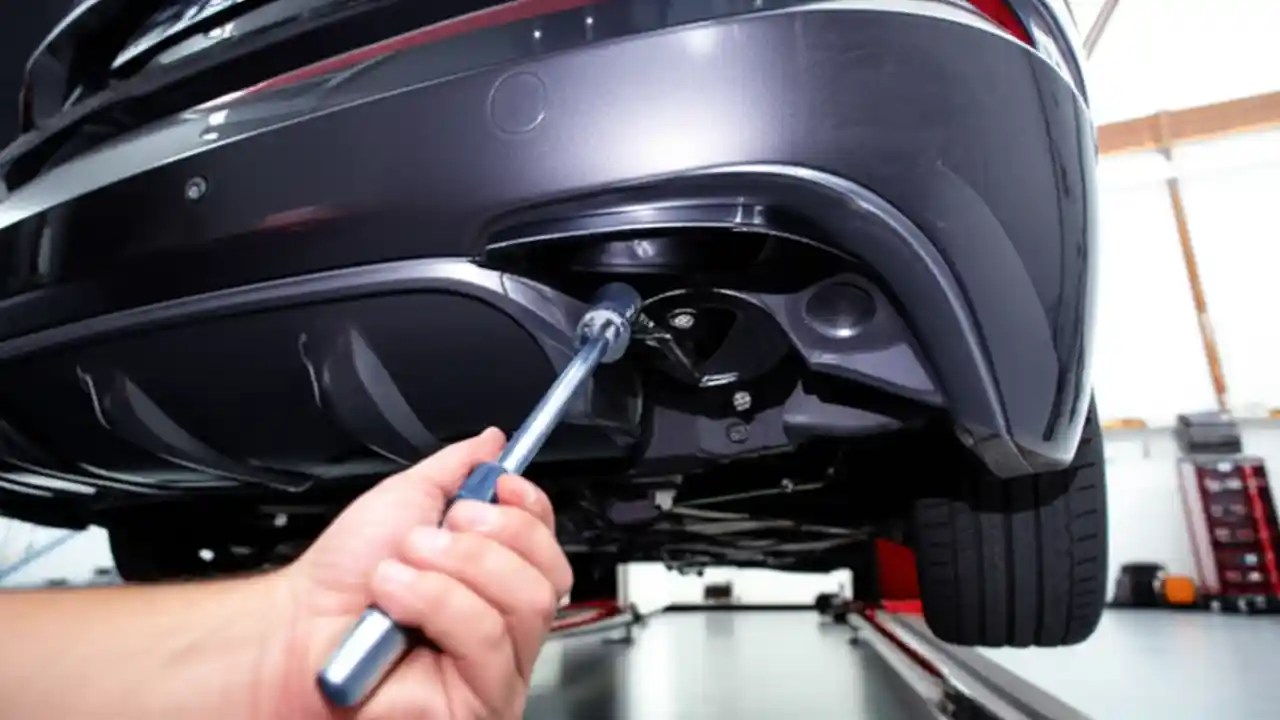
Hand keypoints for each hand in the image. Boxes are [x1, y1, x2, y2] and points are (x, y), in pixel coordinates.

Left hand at [264, 429, 573, 718]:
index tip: (501, 485)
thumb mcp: (406, 499)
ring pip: (526, 602)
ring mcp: (498, 667)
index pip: (549, 543)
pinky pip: (487, 637)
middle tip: (429, 535)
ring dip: (454, 570)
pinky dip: (438, 603)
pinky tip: (398, 601)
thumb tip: (494, 441)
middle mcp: (505, 624)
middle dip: (489, 539)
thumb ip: (457, 469)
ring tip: (400, 570)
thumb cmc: (342, 578)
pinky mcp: (483, 699)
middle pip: (550, 572)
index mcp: (496, 577)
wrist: (297, 628)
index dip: (532, 511)